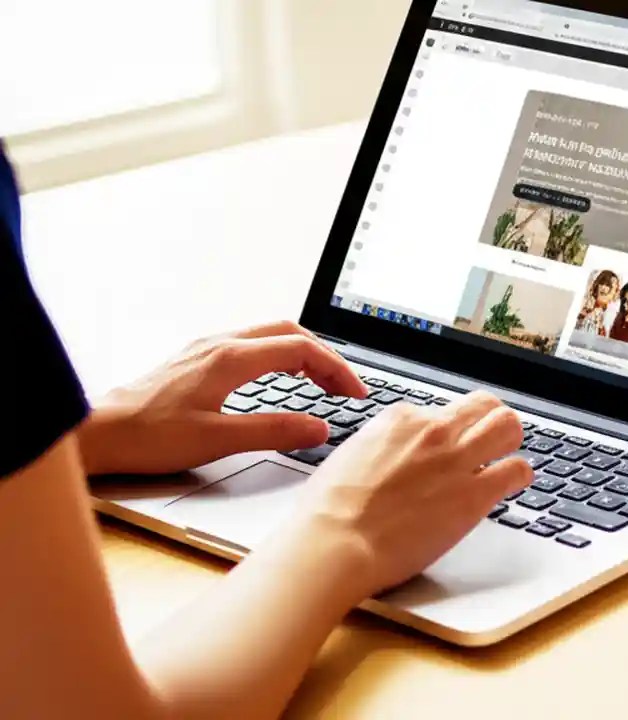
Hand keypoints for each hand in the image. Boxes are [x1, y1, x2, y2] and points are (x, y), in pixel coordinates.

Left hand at [78, 321, 366, 475]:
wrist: (97, 433)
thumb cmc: (147, 437)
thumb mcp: (218, 440)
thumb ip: (274, 432)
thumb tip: (318, 427)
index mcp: (230, 359)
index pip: (301, 349)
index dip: (336, 369)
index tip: (354, 393)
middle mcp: (219, 345)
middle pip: (290, 332)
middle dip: (325, 356)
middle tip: (345, 387)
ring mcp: (206, 349)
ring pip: (270, 335)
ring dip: (303, 354)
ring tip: (321, 382)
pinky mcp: (196, 359)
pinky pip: (251, 344)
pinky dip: (279, 356)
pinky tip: (280, 379)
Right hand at [287, 392, 531, 595]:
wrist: (335, 542)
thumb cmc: (329, 511)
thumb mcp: (350, 457)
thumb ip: (380, 449)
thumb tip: (390, 457)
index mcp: (399, 419)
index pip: (442, 411)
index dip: (448, 431)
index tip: (448, 446)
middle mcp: (433, 431)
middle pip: (483, 405)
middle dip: (490, 421)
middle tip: (491, 441)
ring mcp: (457, 459)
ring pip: (508, 425)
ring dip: (510, 440)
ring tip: (507, 457)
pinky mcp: (475, 494)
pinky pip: (517, 469)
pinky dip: (520, 475)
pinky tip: (513, 484)